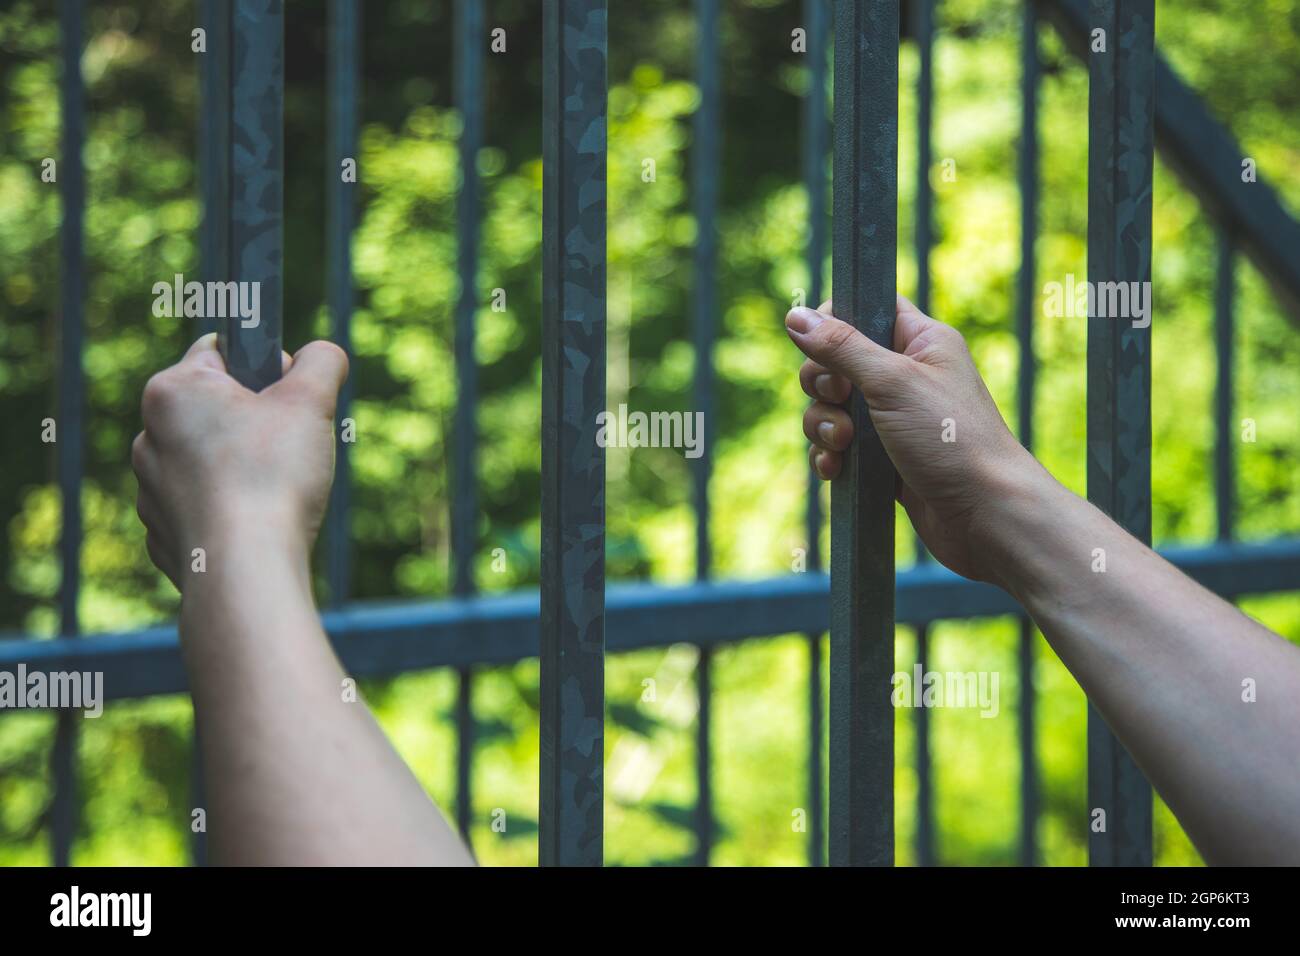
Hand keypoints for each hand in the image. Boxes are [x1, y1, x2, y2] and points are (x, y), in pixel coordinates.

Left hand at [132, 334, 348, 589]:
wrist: (246, 568)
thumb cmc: (273, 476)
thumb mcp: (311, 400)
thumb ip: (321, 362)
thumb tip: (323, 355)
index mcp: (173, 391)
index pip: (220, 353)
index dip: (264, 370)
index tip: (288, 398)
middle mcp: (149, 437)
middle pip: (214, 411)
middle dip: (254, 424)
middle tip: (290, 448)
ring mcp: (150, 490)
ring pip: (207, 462)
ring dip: (240, 468)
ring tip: (275, 492)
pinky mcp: (162, 535)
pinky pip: (201, 509)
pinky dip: (228, 512)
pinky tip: (256, 525)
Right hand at [786, 295, 1038, 584]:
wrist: (984, 515)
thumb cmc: (951, 440)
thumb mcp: (892, 382)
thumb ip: (841, 347)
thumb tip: (795, 316)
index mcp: (921, 342)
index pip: (866, 308)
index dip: (834, 322)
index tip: (824, 346)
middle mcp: (907, 376)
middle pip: (836, 360)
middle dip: (823, 384)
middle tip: (839, 398)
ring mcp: (893, 419)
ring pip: (831, 407)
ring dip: (825, 425)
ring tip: (843, 444)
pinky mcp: (883, 459)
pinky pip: (838, 447)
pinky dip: (830, 455)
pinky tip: (836, 469)